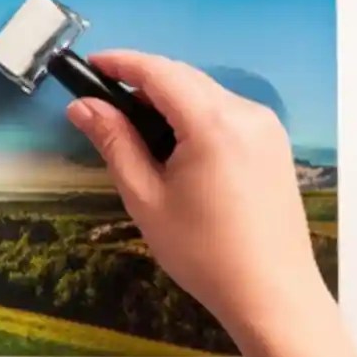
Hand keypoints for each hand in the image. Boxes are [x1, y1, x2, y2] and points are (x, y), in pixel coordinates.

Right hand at [65, 50, 326, 333]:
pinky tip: (176, 146)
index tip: (90, 64)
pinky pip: (226, 112)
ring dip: (170, 99)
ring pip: (206, 93)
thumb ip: (115, 143)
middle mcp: (246, 113)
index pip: (159, 71)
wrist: (272, 294)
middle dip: (143, 82)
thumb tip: (83, 107)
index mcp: (214, 123)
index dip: (121, 63)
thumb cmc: (204, 252)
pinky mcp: (274, 144)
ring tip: (138, 130)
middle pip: (184, 77)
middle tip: (105, 105)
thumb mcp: (146, 197)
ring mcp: (266, 127)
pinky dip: (195, 115)